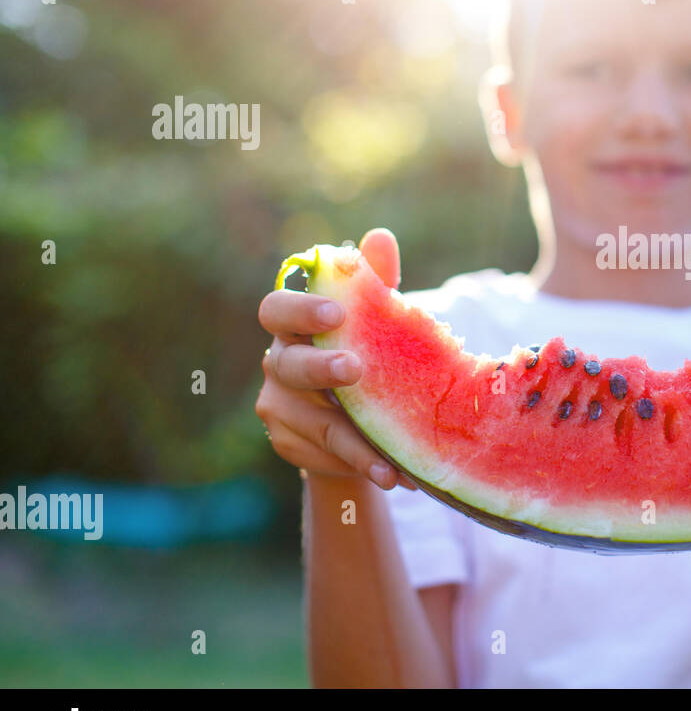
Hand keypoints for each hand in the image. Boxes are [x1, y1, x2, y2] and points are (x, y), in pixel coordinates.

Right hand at [255, 228, 416, 490]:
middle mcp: (276, 363)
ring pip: (316, 422)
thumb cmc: (362, 351)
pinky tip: (394, 474)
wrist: (352, 419)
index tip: (336, 311)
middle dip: (322, 369)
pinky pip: (326, 454)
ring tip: (395, 459)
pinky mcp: (288, 444)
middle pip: (289, 366)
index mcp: (293, 326)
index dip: (302, 308)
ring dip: (357, 441)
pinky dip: (361, 464)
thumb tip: (380, 237)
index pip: (277, 309)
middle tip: (355, 371)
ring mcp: (277, 407)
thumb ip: (374, 282)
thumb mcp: (373, 319)